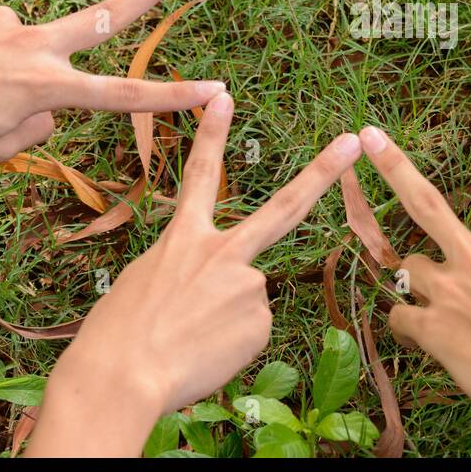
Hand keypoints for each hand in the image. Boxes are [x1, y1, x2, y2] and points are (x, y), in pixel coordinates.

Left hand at [0, 0, 221, 163]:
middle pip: (107, 15)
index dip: (174, 95)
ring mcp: (6, 18)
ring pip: (31, 48)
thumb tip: (51, 105)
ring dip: (11, 68)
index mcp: (45, 87)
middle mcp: (34, 44)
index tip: (213, 90)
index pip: (122, 94)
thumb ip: (40, 126)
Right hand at [28, 93, 362, 455]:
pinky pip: (252, 332)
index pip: (201, 174)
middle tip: (354, 143)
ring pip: (250, 297)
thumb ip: (192, 273)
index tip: (226, 94)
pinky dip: (232, 346)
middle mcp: (222, 253)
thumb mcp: (147, 285)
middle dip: (322, 172)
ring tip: (187, 341)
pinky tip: (204, 354)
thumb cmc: (116, 337)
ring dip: (224, 321)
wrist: (120, 377)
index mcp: (182, 239)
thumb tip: (225, 292)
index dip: (214, 133)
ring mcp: (248, 285)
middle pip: (284, 207)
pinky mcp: (261, 322)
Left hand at [358, 110, 470, 456]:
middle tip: (370, 137)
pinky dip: (407, 322)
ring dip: (416, 275)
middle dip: (395, 167)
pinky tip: (420, 333)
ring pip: (409, 266)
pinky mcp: (433, 328)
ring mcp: (451, 292)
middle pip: (426, 203)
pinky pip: (402, 317)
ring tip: (433, 293)